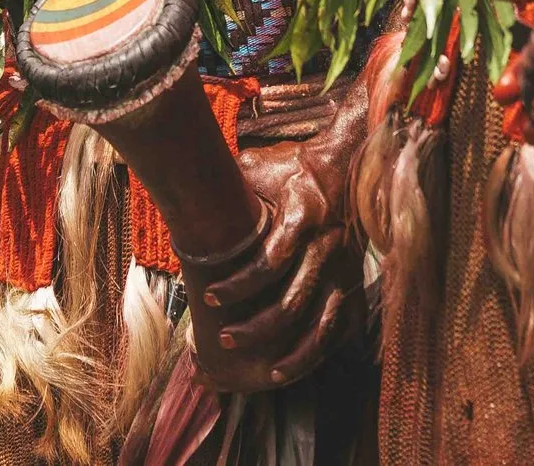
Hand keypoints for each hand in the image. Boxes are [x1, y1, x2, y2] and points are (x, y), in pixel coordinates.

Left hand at [187, 135, 360, 392]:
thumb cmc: (291, 166)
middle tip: (224, 338)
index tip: (208, 297)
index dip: (239, 284)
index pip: (271, 260)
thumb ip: (227, 182)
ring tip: (261, 371)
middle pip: (292, 300)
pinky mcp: (354, 281)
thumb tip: (180, 185)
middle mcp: (327, 245)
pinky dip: (316, 351)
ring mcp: (345, 267)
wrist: (346, 162)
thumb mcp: (259, 167)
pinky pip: (338, 327)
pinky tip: (290, 368)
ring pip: (319, 322)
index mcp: (302, 215)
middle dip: (256, 326)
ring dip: (290, 350)